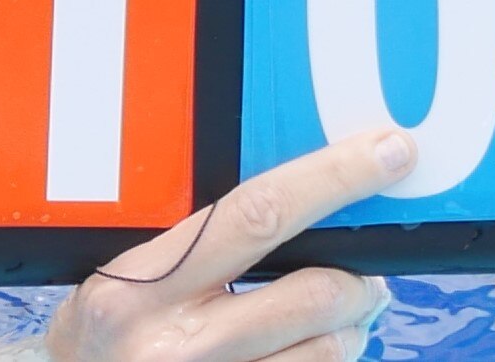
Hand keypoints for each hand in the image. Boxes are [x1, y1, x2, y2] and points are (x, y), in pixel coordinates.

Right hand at [45, 130, 413, 361]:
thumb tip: (305, 202)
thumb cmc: (106, 333)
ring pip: (330, 349)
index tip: (388, 153)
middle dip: (359, 278)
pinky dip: (330, 360)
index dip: (333, 178)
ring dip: (352, 329)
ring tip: (337, 319)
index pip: (256, 214)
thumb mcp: (127, 276)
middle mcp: (174, 344)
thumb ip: (201, 241)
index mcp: (140, 283)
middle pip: (316, 292)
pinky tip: (313, 350)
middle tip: (363, 273)